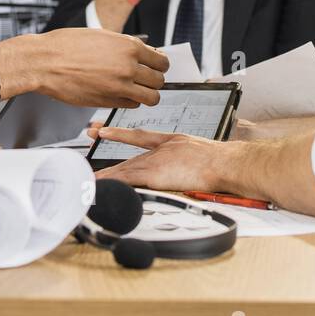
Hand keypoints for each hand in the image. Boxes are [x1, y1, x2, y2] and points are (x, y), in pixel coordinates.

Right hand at [24, 28, 167, 108]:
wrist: (44, 62)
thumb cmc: (67, 45)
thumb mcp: (102, 35)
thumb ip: (125, 45)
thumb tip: (143, 52)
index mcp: (129, 47)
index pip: (161, 61)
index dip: (159, 64)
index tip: (155, 66)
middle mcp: (128, 67)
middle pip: (159, 80)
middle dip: (154, 79)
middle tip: (146, 78)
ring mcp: (119, 87)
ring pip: (152, 97)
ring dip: (147, 94)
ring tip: (138, 89)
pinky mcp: (108, 102)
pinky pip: (132, 105)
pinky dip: (131, 101)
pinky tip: (121, 94)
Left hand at [88, 125, 234, 192]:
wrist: (225, 163)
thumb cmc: (223, 162)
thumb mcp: (204, 154)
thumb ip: (193, 160)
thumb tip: (195, 171)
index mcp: (172, 142)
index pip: (141, 136)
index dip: (121, 133)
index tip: (105, 129)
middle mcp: (161, 149)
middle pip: (129, 155)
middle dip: (107, 148)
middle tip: (90, 138)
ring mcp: (156, 162)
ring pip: (124, 168)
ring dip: (107, 174)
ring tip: (89, 178)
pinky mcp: (153, 175)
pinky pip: (126, 179)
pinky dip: (112, 183)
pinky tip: (102, 186)